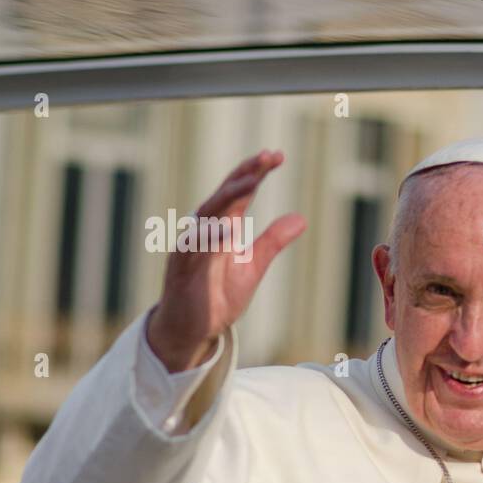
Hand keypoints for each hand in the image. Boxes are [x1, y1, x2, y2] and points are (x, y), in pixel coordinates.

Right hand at [147, 150, 306, 371]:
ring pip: (208, 214)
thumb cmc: (218, 293)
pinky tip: (226, 227)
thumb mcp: (253, 265)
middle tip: (267, 157)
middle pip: (224, 194)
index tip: (277, 155)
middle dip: (245, 174)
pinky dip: (208, 237)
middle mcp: (205, 230)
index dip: (256, 172)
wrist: (193, 328)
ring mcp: (191, 247)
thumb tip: (301, 218)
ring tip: (252, 181)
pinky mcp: (180, 268)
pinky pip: (193, 248)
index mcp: (222, 226)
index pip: (240, 192)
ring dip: (229, 197)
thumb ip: (273, 241)